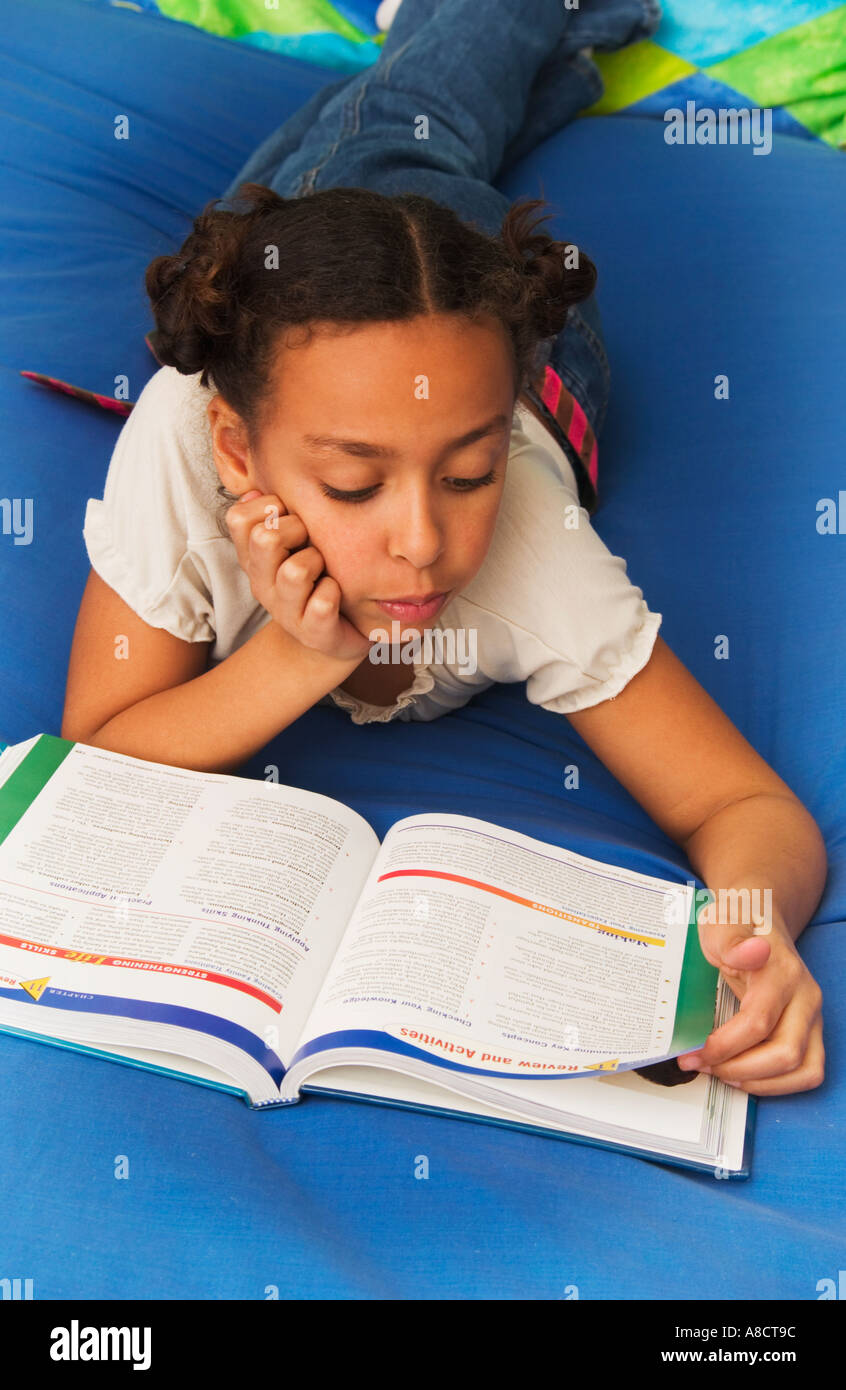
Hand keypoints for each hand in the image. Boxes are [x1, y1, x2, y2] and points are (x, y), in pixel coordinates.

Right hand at [225, 490, 372, 662]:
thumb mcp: (291, 542)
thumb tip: (256, 488)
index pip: (239, 518)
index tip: (290, 517)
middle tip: (311, 541)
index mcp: (253, 559)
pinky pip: (322, 603)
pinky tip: (337, 594)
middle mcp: (262, 585)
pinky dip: (333, 594)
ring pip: (294, 571)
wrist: (332, 635)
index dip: (269, 507)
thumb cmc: (315, 576)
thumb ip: (273, 514)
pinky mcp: (312, 633)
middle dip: (296, 529)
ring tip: (325, 570)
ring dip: (316, 563)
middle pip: (264, 539)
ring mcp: (285, 612)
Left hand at [677, 903, 824, 1094]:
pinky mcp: (812, 1031)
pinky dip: (777, 1083)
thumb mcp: (721, 922)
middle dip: (739, 1069)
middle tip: (703, 1066)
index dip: (723, 1046)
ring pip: (803, 1070)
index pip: (758, 1023)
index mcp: (781, 971)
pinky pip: (808, 1071)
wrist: (759, 919)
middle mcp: (805, 997)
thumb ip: (731, 938)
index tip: (692, 1053)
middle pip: (785, 1053)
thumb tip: (752, 953)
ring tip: (722, 1073)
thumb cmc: (737, 923)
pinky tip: (744, 1075)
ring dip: (760, 1083)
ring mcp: (813, 1016)